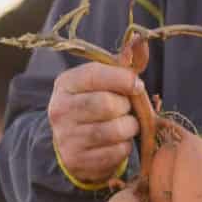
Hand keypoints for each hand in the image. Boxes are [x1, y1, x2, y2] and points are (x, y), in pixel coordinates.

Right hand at [48, 63, 142, 182]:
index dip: (123, 79)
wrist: (73, 142)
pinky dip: (125, 146)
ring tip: (125, 124)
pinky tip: (118, 141)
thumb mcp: (103, 81)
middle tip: (126, 109)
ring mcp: (66, 137)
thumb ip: (122, 64)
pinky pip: (117, 152)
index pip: (95, 75)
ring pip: (115, 130)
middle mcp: (60, 109)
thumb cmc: (96, 103)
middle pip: (107, 104)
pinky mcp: (77, 160)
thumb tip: (141, 41)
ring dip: (130, 127)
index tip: (137, 85)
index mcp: (66, 83)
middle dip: (126, 107)